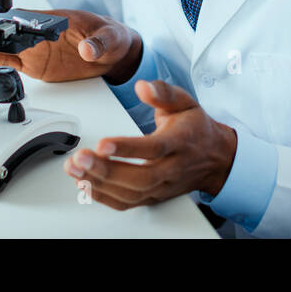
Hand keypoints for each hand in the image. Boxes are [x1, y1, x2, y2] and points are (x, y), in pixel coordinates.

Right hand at [0, 9, 140, 83]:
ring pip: (6, 48)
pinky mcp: (37, 66)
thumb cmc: (111, 37)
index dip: (9, 21)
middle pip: (10, 33)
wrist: (114, 54)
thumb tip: (87, 49)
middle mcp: (42, 35)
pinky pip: (13, 64)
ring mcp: (37, 51)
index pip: (26, 16)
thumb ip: (99, 43)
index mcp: (56, 20)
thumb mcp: (110, 38)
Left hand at [64, 81, 237, 207]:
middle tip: (81, 158)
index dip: (127, 148)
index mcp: (180, 142)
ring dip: (99, 184)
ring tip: (75, 169)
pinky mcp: (154, 197)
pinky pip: (128, 204)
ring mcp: (163, 186)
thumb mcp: (185, 101)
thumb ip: (163, 93)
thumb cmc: (195, 128)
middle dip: (107, 170)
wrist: (215, 158)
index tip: (103, 144)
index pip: (154, 148)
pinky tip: (85, 184)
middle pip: (140, 177)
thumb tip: (143, 87)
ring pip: (131, 194)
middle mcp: (172, 168)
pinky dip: (104, 198)